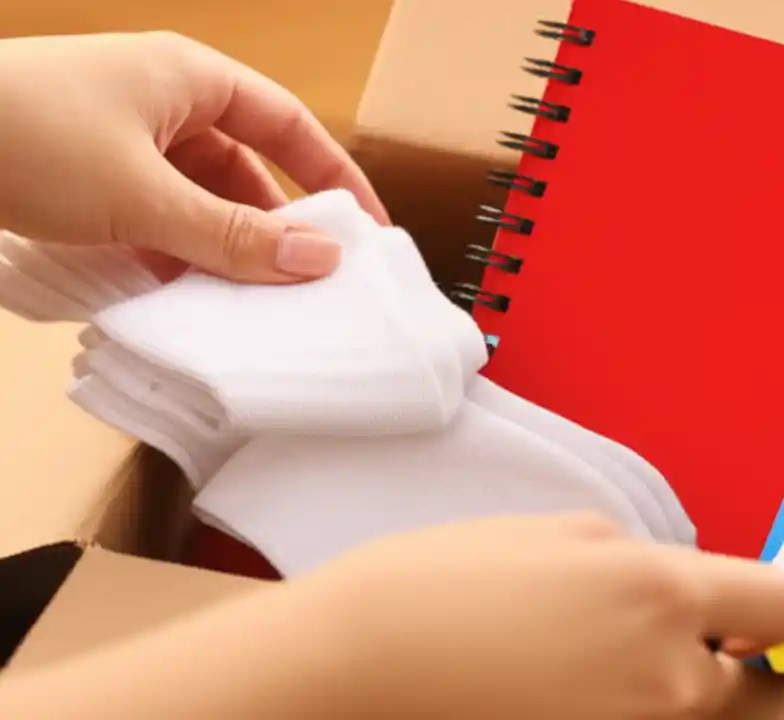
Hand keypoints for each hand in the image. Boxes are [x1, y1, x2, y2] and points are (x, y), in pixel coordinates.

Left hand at [0, 32, 388, 282]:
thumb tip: (319, 262)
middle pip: (246, 170)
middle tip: (305, 288)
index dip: (335, 176)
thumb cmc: (23, 135)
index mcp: (191, 79)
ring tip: (245, 306)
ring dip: (217, 250)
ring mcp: (121, 138)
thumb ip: (234, 236)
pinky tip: (180, 299)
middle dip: (272, 229)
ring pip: (197, 200)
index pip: (289, 126)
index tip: (367, 231)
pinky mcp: (85, 173)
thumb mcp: (143, 196)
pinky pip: (153, 215)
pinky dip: (170, 254)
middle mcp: (163, 102)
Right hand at [301, 513, 783, 718]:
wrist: (363, 661)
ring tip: (577, 649)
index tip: (751, 602)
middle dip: (702, 643)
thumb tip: (686, 588)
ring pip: (684, 701)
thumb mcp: (568, 531)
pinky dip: (617, 703)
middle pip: (734, 668)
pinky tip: (556, 681)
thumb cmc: (450, 582)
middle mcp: (667, 676)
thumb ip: (651, 560)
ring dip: (656, 676)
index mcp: (666, 593)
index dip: (769, 601)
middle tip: (625, 618)